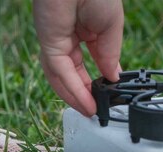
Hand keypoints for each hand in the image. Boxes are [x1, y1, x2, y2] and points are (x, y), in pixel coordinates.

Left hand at [32, 0, 124, 116]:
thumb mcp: (111, 28)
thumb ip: (110, 54)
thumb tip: (113, 77)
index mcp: (84, 30)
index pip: (89, 61)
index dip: (98, 80)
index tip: (109, 95)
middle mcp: (67, 37)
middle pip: (72, 73)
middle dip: (84, 93)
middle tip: (96, 109)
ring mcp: (56, 41)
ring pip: (62, 77)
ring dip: (76, 97)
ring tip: (91, 112)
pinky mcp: (49, 43)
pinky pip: (61, 72)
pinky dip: (74, 89)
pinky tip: (87, 102)